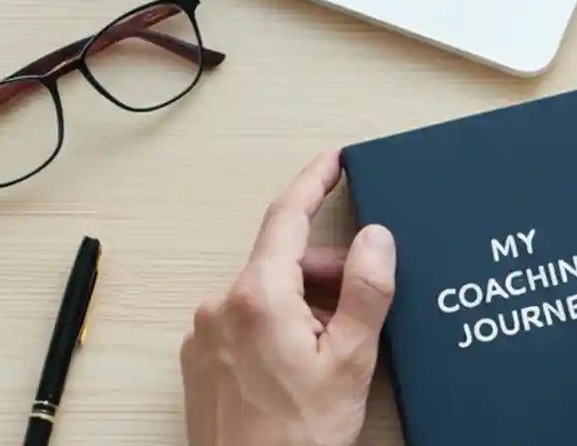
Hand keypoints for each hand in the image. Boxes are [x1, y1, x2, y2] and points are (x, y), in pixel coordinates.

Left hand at [180, 152, 396, 445]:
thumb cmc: (298, 438)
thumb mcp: (351, 360)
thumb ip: (366, 289)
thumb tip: (376, 236)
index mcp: (258, 296)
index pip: (287, 216)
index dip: (315, 180)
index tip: (335, 158)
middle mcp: (221, 305)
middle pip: (284, 261)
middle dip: (327, 273)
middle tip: (363, 310)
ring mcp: (205, 334)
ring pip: (266, 293)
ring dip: (305, 305)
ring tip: (333, 353)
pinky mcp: (200, 359)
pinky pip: (246, 321)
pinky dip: (278, 327)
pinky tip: (301, 366)